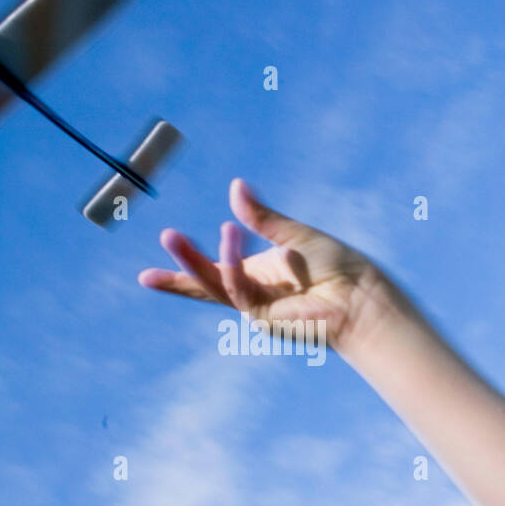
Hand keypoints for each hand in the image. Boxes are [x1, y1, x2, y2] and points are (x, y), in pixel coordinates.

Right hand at [138, 179, 409, 357]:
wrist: (362, 297)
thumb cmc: (338, 268)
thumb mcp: (294, 234)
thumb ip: (262, 216)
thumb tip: (235, 186)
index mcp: (256, 273)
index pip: (212, 274)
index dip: (179, 274)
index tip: (143, 278)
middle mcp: (252, 293)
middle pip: (205, 282)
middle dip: (183, 263)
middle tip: (166, 236)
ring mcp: (256, 308)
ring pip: (218, 285)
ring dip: (202, 259)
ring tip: (199, 234)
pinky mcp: (264, 319)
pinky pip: (241, 289)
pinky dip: (237, 262)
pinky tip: (247, 239)